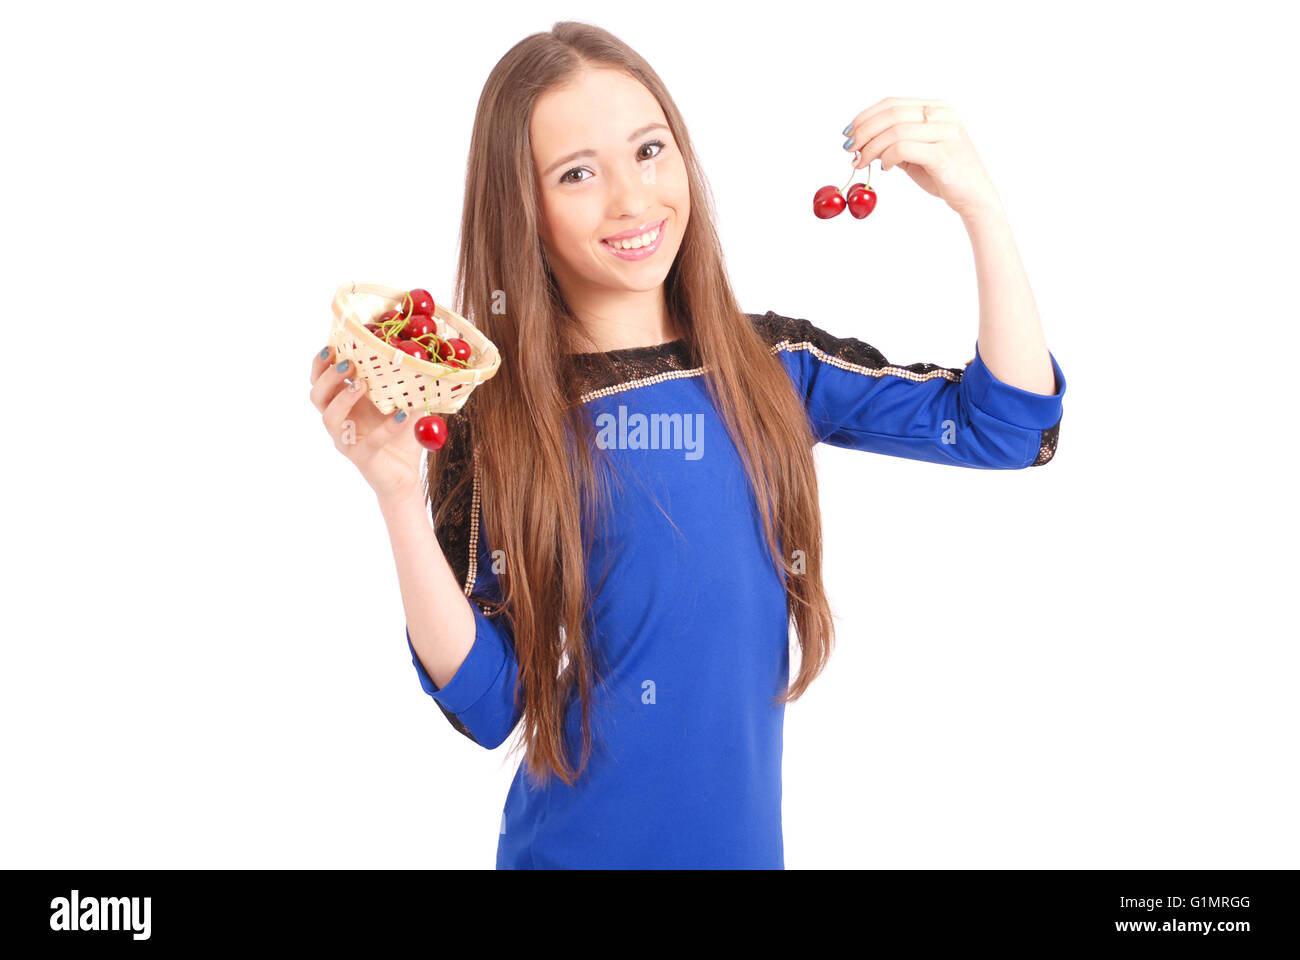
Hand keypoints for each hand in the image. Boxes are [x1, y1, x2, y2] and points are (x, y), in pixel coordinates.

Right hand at [309, 345, 425, 502]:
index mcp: (345, 405)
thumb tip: (420, 360)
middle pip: (317, 395)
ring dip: (343, 398)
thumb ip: (405, 386)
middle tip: (347, 363)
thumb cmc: (400, 438)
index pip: (320, 380)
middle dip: (328, 376)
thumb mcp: (403, 405)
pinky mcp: (363, 458)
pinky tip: (401, 415)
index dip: (321, 364)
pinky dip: (387, 428)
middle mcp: (340, 421)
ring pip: (329, 418)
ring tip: (361, 384)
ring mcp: (347, 441)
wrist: (406, 476)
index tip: (332, 346)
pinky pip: (370, 442)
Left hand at [844, 97, 1000, 220]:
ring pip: (894, 131)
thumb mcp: (917, 152)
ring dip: (871, 148)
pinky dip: (886, 157)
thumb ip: (896, 141)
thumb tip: (862, 140)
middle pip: (890, 114)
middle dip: (863, 132)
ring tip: (862, 163)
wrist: (974, 197)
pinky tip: (884, 167)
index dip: (865, 116)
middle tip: (850, 150)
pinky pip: (903, 148)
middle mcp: (943, 114)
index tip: (848, 133)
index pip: (892, 103)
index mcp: (936, 107)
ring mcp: (945, 132)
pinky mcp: (943, 154)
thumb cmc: (944, 173)